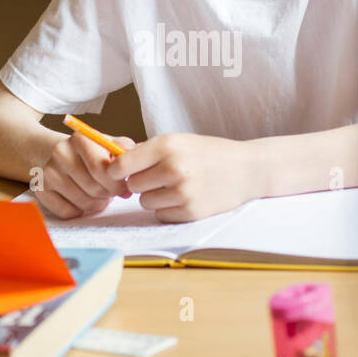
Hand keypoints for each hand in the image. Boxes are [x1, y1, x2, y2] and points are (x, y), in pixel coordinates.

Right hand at [36, 132, 136, 218]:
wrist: (58, 153)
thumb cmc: (91, 152)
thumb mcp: (109, 143)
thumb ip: (125, 149)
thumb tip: (136, 160)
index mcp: (80, 139)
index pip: (102, 169)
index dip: (118, 184)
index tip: (125, 188)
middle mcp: (61, 152)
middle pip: (94, 188)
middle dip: (108, 194)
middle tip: (111, 192)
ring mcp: (48, 172)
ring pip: (83, 203)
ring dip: (96, 204)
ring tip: (98, 195)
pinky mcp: (40, 189)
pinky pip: (67, 212)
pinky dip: (79, 211)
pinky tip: (82, 200)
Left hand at [102, 133, 258, 222]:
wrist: (247, 169)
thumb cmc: (208, 153)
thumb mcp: (178, 141)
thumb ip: (146, 152)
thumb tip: (110, 164)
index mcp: (167, 145)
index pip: (121, 165)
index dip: (117, 171)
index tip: (121, 173)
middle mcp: (173, 168)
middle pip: (132, 186)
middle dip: (141, 183)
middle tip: (159, 177)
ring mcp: (183, 192)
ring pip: (145, 202)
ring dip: (154, 197)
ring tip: (175, 186)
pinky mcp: (190, 212)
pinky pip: (161, 215)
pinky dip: (168, 209)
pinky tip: (185, 197)